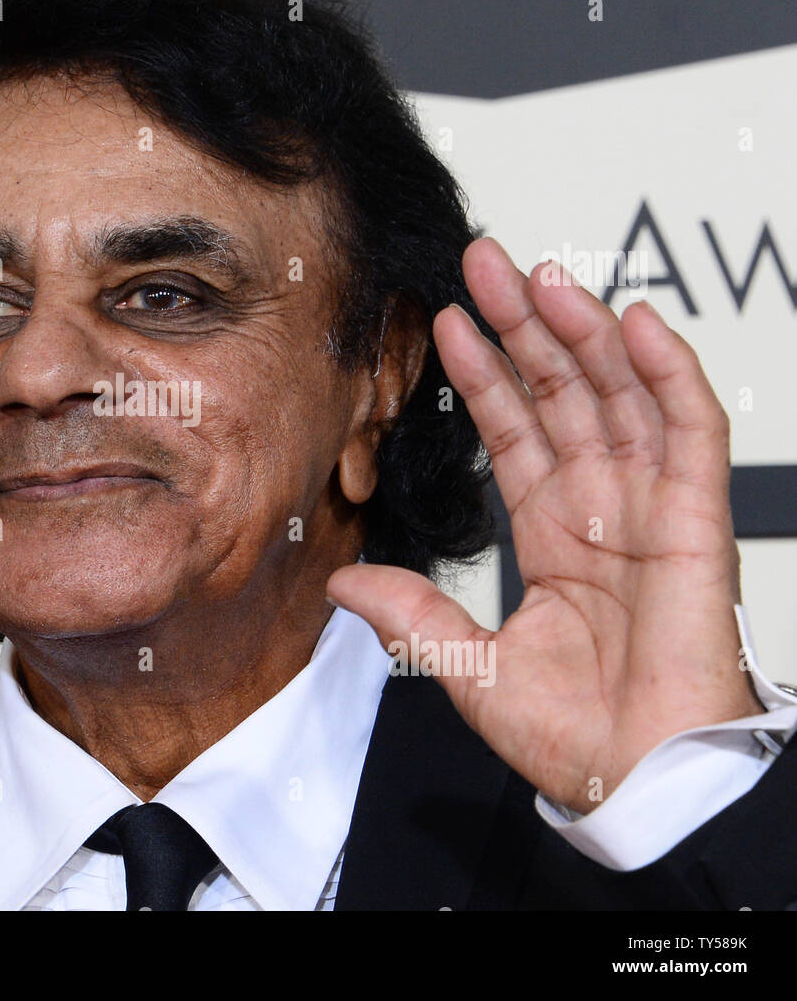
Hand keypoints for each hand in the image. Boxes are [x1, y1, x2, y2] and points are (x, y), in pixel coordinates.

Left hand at [326, 237, 763, 812]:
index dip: (483, 373)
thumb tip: (344, 582)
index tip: (447, 321)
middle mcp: (602, 510)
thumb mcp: (469, 667)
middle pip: (562, 394)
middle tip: (488, 263)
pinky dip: (666, 372)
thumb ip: (413, 615)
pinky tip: (630, 322)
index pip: (513, 430)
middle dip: (524, 327)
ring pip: (619, 394)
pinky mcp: (700, 520)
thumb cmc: (573, 736)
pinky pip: (689, 431)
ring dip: (582, 331)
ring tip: (543, 275)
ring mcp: (652, 507)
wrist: (636, 780)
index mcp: (553, 537)